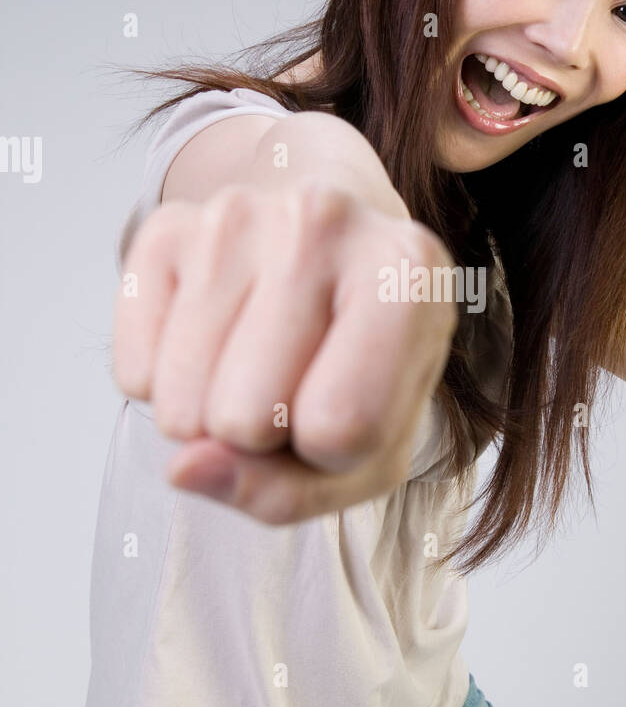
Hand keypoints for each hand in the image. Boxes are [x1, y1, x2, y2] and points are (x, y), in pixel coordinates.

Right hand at [112, 181, 458, 522]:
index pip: (341, 427)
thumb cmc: (360, 365)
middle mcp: (326, 221)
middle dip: (260, 434)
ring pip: (184, 404)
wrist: (332, 256)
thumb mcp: (370, 452)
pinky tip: (210, 342)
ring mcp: (238, 214)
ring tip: (253, 365)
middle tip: (289, 384)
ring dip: (207, 415)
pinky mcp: (167, 227)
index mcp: (407, 272)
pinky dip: (164, 385)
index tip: (343, 404)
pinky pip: (135, 373)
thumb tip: (186, 465)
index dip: (331, 451)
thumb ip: (291, 492)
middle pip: (248, 418)